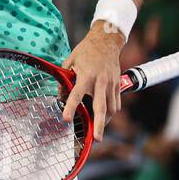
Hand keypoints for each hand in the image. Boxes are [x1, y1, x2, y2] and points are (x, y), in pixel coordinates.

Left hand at [60, 23, 124, 140]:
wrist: (106, 41)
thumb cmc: (86, 51)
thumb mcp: (69, 61)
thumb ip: (64, 79)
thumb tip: (60, 96)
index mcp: (86, 75)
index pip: (76, 95)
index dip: (71, 107)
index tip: (66, 119)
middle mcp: (100, 82)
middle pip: (100, 107)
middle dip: (99, 125)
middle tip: (97, 138)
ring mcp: (111, 84)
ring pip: (111, 108)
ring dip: (106, 120)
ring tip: (99, 130)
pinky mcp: (118, 85)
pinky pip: (116, 103)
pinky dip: (111, 112)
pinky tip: (106, 117)